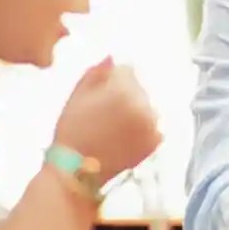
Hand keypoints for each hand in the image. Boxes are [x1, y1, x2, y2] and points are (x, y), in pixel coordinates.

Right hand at [53, 57, 161, 180]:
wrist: (77, 172)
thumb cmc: (72, 132)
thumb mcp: (76, 96)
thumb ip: (96, 72)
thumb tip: (112, 57)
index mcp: (123, 88)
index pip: (126, 70)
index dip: (111, 82)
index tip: (99, 98)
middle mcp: (143, 102)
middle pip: (138, 87)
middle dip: (125, 96)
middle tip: (105, 116)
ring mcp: (152, 123)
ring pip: (146, 106)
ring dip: (135, 112)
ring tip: (114, 130)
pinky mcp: (156, 140)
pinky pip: (152, 125)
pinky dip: (142, 129)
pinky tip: (124, 139)